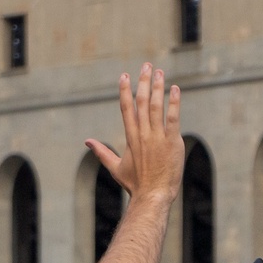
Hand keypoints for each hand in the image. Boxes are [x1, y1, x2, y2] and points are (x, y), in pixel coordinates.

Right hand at [86, 64, 182, 201]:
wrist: (153, 196)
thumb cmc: (135, 184)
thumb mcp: (115, 168)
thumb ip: (102, 152)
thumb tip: (87, 142)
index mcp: (130, 137)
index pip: (126, 108)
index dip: (125, 90)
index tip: (125, 75)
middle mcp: (142, 134)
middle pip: (141, 102)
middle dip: (144, 81)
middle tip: (147, 65)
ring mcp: (157, 137)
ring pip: (156, 106)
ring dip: (158, 87)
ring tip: (160, 72)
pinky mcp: (172, 142)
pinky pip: (173, 118)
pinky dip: (174, 103)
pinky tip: (175, 89)